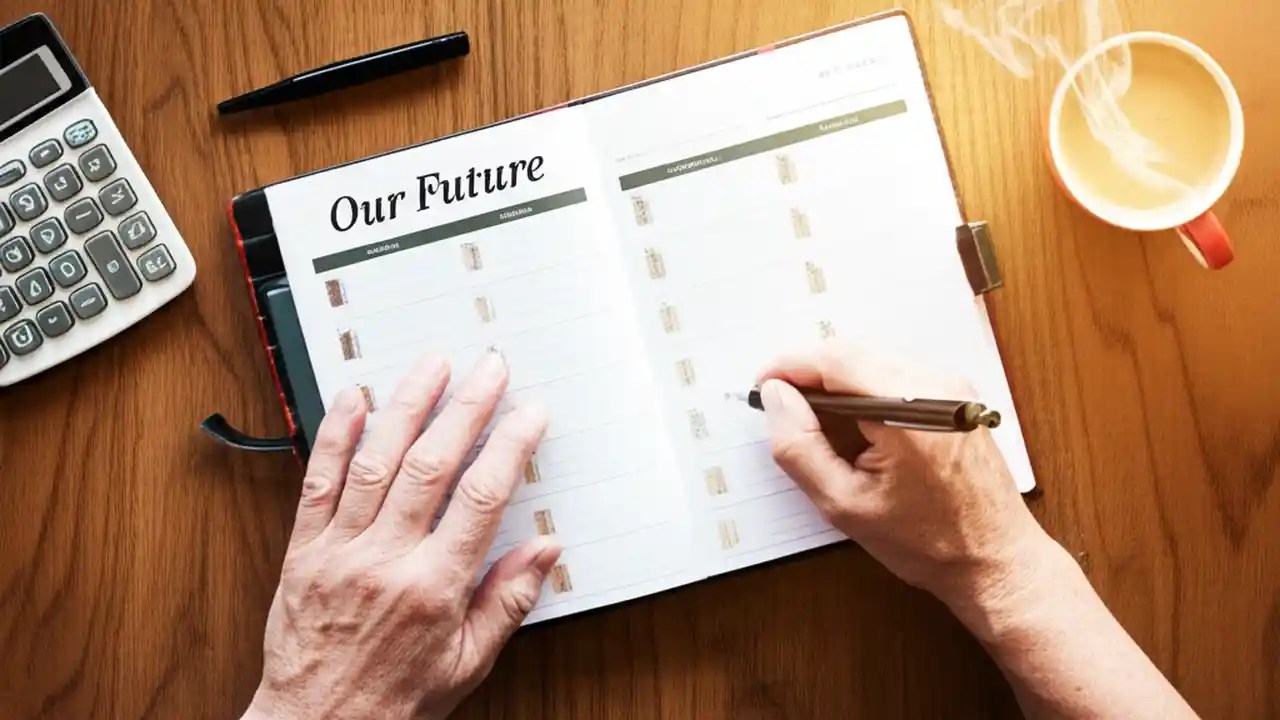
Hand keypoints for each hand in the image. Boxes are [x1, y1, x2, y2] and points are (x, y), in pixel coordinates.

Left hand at [243, 351, 559, 719]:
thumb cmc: (392, 701)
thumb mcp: (468, 663)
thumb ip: (507, 601)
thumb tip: (544, 551)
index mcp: (434, 588)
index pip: (481, 498)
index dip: (510, 447)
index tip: (529, 415)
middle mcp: (386, 559)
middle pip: (432, 465)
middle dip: (467, 408)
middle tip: (489, 369)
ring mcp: (340, 550)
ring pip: (377, 461)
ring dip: (408, 406)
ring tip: (432, 365)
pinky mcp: (304, 550)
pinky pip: (320, 481)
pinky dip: (336, 435)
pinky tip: (353, 400)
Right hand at [758, 343, 1049, 624]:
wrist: (995, 558)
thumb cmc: (927, 542)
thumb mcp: (844, 504)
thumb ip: (799, 447)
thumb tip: (776, 398)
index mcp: (910, 409)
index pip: (836, 359)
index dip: (790, 365)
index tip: (762, 385)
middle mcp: (936, 386)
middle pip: (853, 351)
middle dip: (810, 372)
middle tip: (781, 406)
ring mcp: (951, 385)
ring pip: (872, 358)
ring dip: (837, 380)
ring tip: (815, 421)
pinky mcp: (955, 394)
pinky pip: (895, 371)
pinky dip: (863, 388)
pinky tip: (853, 423)